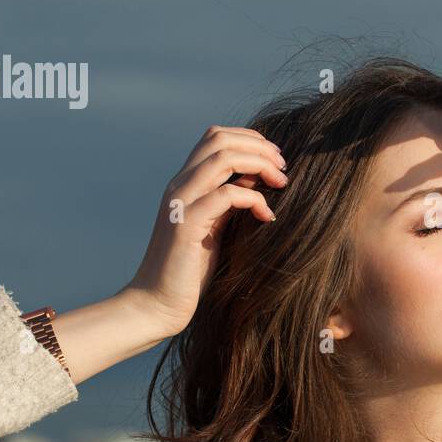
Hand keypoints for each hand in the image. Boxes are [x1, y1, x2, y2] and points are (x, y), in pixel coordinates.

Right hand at [120, 125, 287, 338]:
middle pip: (219, 138)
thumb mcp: (216, 227)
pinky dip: (254, 199)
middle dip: (259, 145)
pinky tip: (267, 217)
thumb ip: (231, 202)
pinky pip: (226, 194)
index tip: (276, 159)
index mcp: (186, 183)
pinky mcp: (186, 224)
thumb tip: (259, 179)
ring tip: (281, 183)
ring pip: (223, 157)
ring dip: (259, 164)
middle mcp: (179, 186)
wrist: (157, 304)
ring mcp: (180, 202)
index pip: (215, 137)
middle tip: (283, 167)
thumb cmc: (190, 271)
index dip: (249, 139)